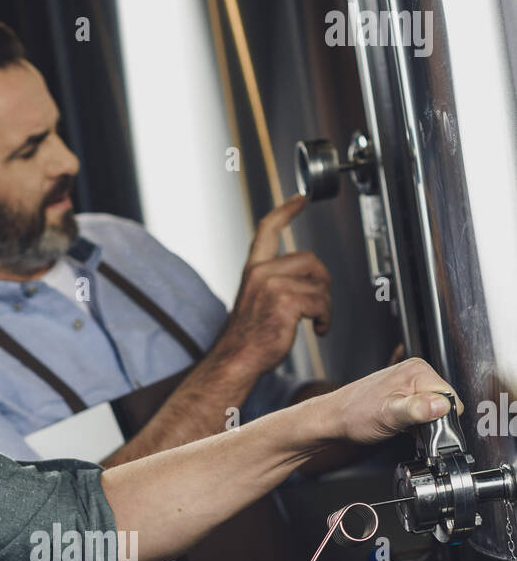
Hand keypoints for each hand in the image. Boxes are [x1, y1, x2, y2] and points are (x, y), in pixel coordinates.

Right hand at [214, 194, 331, 380]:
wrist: (236, 360)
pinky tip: (317, 330)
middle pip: (310, 260)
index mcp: (254, 270)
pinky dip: (325, 319)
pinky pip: (321, 303)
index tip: (300, 199)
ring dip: (325, 306)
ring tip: (316, 322)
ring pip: (319, 285)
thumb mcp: (256, 301)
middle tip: (321, 303)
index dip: (286, 211)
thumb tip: (307, 281)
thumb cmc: (247, 339)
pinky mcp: (285, 302)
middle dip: (323, 282)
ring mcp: (273, 287)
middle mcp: (262, 273)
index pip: (268, 230)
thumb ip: (274, 284)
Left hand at [329, 356, 462, 443]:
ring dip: (424, 424)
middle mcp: (416, 372)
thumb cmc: (353, 415)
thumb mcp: (388, 415)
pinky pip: (422, 411)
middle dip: (433, 421)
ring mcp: (410, 383)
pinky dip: (416, 423)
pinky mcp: (404, 394)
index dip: (441, 418)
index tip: (424, 427)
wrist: (333, 419)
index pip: (451, 397)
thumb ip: (416, 410)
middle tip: (410, 428)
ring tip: (403, 426)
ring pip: (434, 409)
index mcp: (417, 371)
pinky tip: (402, 426)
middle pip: (444, 402)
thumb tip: (440, 406)